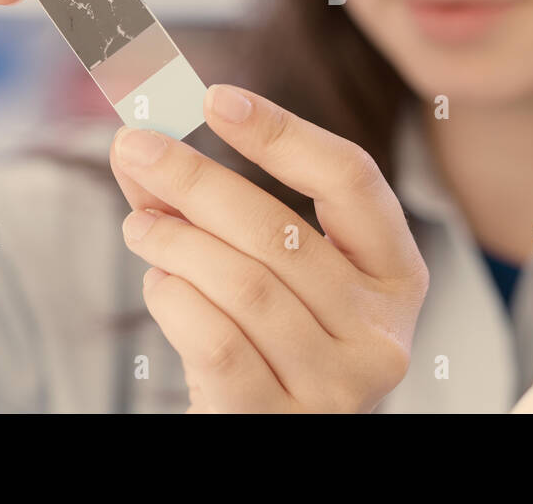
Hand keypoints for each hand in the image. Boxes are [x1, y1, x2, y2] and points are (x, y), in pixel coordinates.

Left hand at [109, 84, 429, 412]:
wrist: (262, 433)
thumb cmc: (264, 340)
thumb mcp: (259, 264)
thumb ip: (206, 204)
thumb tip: (140, 138)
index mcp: (396, 275)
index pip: (351, 178)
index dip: (283, 131)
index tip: (214, 99)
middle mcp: (382, 332)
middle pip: (282, 230)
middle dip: (196, 179)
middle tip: (135, 146)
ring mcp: (339, 386)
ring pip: (245, 285)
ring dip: (175, 242)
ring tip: (141, 226)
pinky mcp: (283, 424)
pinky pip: (217, 343)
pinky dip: (174, 302)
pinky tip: (162, 285)